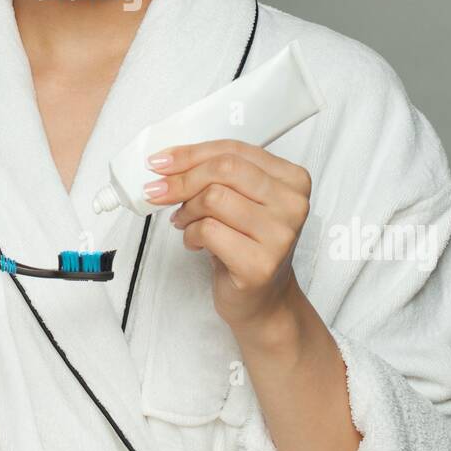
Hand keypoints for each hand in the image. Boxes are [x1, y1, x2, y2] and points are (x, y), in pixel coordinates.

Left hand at [144, 139, 311, 332]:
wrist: (264, 301)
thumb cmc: (247, 245)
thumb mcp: (239, 200)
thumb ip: (215, 175)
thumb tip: (167, 162)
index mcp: (293, 180)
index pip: (235, 150)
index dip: (192, 153)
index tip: (161, 161)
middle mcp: (293, 205)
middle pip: (225, 169)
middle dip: (182, 178)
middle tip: (157, 191)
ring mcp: (280, 236)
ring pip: (213, 198)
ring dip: (187, 211)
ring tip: (185, 222)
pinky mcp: (260, 264)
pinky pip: (208, 231)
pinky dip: (190, 234)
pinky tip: (195, 242)